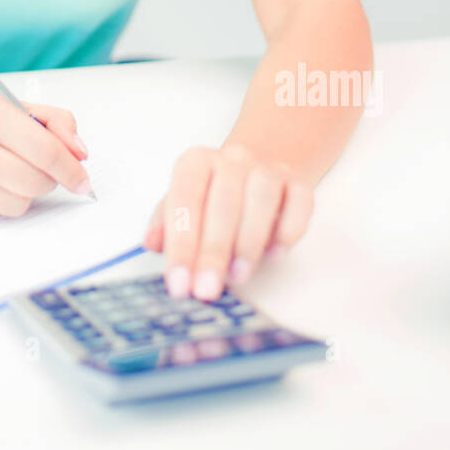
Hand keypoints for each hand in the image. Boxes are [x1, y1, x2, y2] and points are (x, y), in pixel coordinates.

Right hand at [0, 86, 91, 218]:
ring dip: (25, 192)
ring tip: (7, 171)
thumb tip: (80, 153)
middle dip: (49, 180)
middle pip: (34, 181)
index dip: (70, 167)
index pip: (42, 148)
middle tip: (43, 170)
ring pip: (18, 204)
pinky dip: (0, 200)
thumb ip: (49, 121)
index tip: (83, 178)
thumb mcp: (1, 102)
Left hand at [143, 142, 313, 299]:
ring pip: (261, 199)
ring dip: (249, 242)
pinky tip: (275, 254)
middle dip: (212, 252)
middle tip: (206, 290)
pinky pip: (299, 202)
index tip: (178, 283)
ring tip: (237, 276)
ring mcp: (268, 168)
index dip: (180, 244)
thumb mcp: (183, 202)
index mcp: (196, 162)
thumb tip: (151, 243)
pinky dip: (288, 230)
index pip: (184, 200)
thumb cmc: (213, 192)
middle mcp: (232, 159)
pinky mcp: (298, 182)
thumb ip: (165, 222)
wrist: (258, 164)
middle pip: (222, 204)